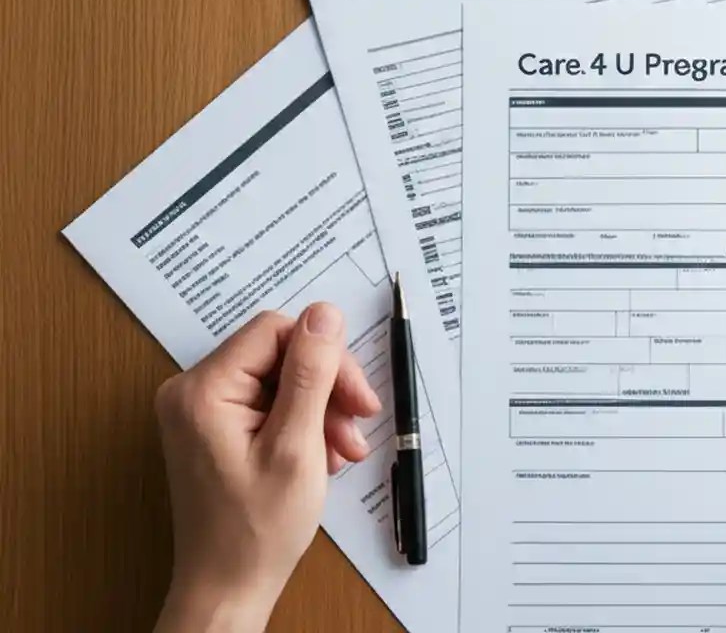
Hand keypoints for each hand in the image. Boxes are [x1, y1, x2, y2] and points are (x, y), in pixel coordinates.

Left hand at [153, 304, 380, 631]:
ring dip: (321, 411)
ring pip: (280, 381)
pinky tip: (323, 456)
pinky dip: (302, 425)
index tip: (358, 398)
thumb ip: (311, 373)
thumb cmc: (258, 529)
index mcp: (203, 390)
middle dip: (326, 389)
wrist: (228, 587)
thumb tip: (325, 313)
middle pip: (279, 355)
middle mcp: (192, 391)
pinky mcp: (214, 428)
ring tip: (344, 452)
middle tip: (359, 427)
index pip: (276, 331)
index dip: (326, 357)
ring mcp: (201, 410)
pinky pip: (268, 405)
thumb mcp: (296, 445)